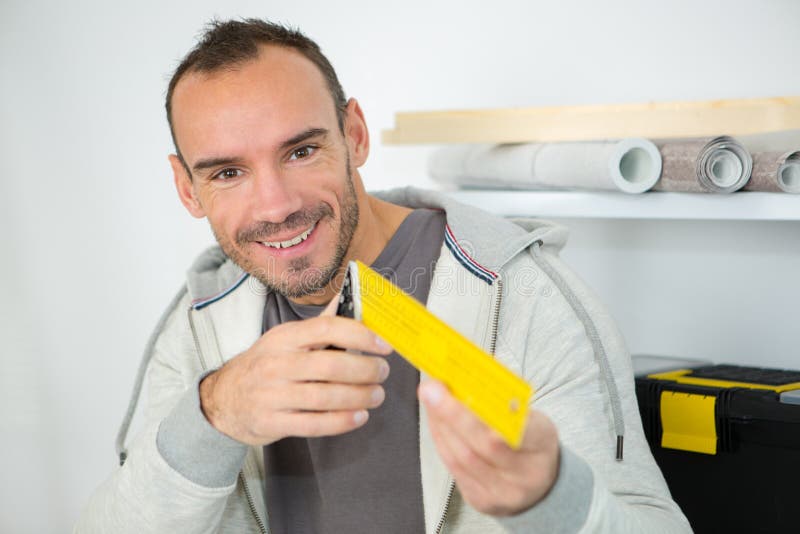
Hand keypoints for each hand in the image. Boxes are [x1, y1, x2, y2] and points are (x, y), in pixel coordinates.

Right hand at [199, 297, 392, 445]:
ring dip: (358, 397)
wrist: (223, 399)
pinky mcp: (271, 422)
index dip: (359, 335)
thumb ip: (320, 326)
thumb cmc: (264, 365)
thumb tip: (353, 302)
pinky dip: (341, 421)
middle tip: (382, 372)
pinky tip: (359, 416)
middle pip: (330, 366)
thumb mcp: (285, 339)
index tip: (383, 345)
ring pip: (324, 397)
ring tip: (376, 395)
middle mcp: (276, 364)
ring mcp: (272, 395)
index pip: (325, 328)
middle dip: (365, 370)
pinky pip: (313, 424)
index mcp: (284, 338)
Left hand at [419, 380, 559, 516]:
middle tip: (431, 389)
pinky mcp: (481, 501)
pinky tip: (435, 421)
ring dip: (441, 424)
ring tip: (430, 398)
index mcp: (542, 446)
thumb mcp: (529, 417)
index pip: (518, 431)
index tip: (463, 390)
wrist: (540, 484)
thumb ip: (503, 402)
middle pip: (484, 445)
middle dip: (452, 413)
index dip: (491, 413)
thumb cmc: (530, 441)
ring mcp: (503, 493)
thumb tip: (464, 377)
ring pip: (463, 457)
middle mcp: (525, 475)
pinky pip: (454, 468)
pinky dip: (441, 440)